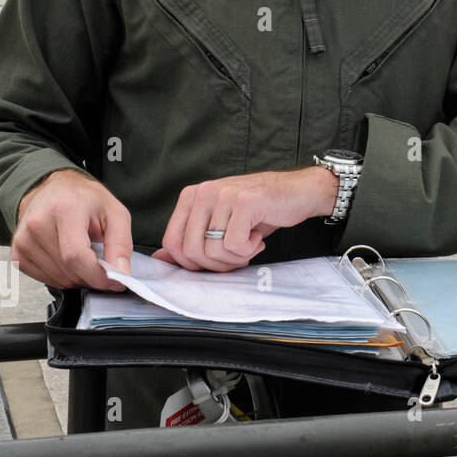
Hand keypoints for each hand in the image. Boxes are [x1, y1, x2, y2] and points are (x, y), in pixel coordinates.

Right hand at [13, 169, 132, 290]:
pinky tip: (68, 260)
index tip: (114, 282)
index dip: (97, 275)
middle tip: (103, 266)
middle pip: (68, 270)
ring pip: (57, 279)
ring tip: (85, 257)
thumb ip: (121, 244)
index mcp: (64, 209)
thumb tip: (120, 274)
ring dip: (77, 277)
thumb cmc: (85, 200)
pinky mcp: (17, 253)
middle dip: (91, 277)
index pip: (76, 256)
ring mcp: (23, 240)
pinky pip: (44, 279)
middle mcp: (38, 224)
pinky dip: (62, 277)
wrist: (53, 190)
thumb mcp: (115, 213)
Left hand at [154, 167, 339, 271]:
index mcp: (192, 196)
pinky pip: (234, 245)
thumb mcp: (221, 224)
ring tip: (250, 243)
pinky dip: (249, 250)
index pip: (172, 242)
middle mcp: (203, 192)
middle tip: (238, 254)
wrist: (298, 192)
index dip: (192, 262)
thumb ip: (190, 239)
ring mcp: (223, 194)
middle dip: (216, 264)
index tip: (216, 259)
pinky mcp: (244, 202)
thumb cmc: (260, 211)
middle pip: (191, 251)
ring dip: (236, 258)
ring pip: (212, 251)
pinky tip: (259, 236)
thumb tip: (159, 260)